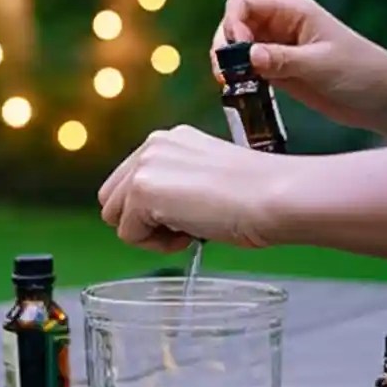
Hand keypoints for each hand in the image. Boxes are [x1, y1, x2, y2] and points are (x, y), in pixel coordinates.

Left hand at [97, 125, 298, 251]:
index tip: (188, 215)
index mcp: (168, 140)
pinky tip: (190, 233)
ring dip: (148, 234)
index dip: (153, 210)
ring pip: (116, 218)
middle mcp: (151, 145)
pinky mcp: (142, 191)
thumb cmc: (257, 195)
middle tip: (184, 228)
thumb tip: (160, 212)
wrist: (274, 197)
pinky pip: (128, 236)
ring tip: (188, 229)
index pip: (130, 183)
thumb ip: (177, 185)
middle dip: (141, 221)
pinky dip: (156, 245)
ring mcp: (144, 166)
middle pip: (112, 199)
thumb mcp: (207, 178)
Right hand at [213, 0, 386, 135]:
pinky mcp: (279, 72)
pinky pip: (248, 70)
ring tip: (232, 85)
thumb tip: (248, 57)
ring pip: (237, 49)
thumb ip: (283, 60)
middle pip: (233, 25)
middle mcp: (281, 25)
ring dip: (229, 65)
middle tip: (227, 75)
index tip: (238, 52)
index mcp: (293, 10)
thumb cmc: (363, 74)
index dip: (232, 24)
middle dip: (225, 47)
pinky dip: (239, 79)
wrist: (386, 101)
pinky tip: (242, 93)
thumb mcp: (322, 66)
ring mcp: (279, 49)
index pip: (243, 4)